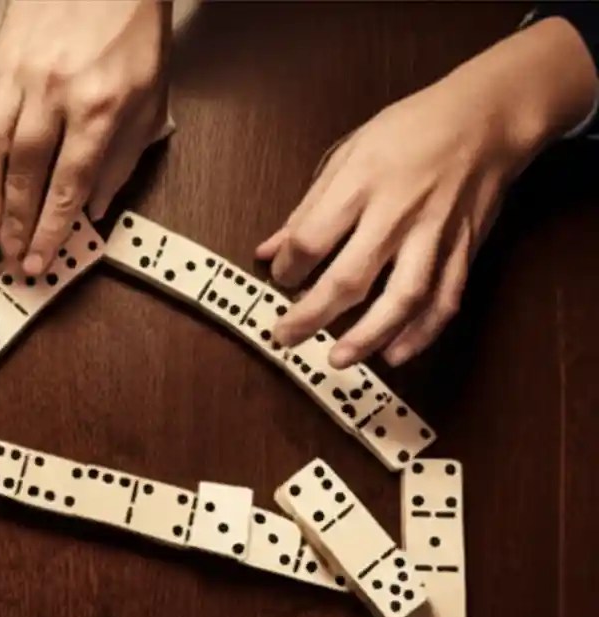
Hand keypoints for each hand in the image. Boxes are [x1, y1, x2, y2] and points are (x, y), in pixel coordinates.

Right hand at [0, 0, 172, 276]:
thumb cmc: (131, 33)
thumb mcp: (150, 98)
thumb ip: (122, 157)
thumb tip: (91, 209)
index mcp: (100, 104)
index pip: (68, 183)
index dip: (49, 229)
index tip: (37, 261)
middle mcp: (53, 92)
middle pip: (24, 173)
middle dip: (13, 224)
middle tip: (8, 259)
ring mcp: (18, 76)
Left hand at [257, 17, 597, 367]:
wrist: (486, 117)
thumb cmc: (410, 130)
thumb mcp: (348, 153)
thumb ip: (308, 207)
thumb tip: (268, 252)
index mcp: (361, 183)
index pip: (312, 238)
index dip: (289, 268)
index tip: (280, 280)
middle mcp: (397, 212)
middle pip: (350, 277)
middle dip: (312, 315)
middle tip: (286, 336)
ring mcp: (435, 235)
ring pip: (402, 298)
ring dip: (368, 336)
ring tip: (338, 360)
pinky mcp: (464, 249)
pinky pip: (445, 300)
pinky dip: (422, 333)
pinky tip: (396, 355)